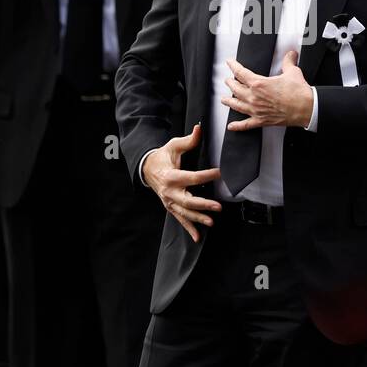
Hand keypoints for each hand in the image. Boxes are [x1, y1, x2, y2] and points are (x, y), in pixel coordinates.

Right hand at [144, 123, 221, 242]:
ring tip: (211, 222)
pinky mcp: (171, 207)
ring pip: (185, 213)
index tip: (219, 173)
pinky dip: (189, 229)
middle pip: (188, 201)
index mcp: (171, 176)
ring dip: (198, 218)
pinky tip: (198, 237)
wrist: (147, 168)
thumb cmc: (163, 156)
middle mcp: (169, 192)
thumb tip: (199, 129)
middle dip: (203, 204)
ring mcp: (169, 202)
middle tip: (218, 206)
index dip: (206, 176)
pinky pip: (180, 219)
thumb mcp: (173, 146)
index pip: (192, 177)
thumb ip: (188, 140)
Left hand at [221, 51, 312, 131]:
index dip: (233, 66)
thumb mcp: (292, 72)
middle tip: (228, 81)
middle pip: (235, 89)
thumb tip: (290, 55)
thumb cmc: (298, 92)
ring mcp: (256, 110)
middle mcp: (254, 97)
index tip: (230, 63)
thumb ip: (288, 62)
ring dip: (229, 102)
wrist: (306, 108)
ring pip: (237, 105)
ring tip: (224, 100)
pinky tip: (231, 126)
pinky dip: (237, 126)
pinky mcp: (262, 120)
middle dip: (230, 83)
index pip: (240, 73)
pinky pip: (246, 124)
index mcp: (259, 84)